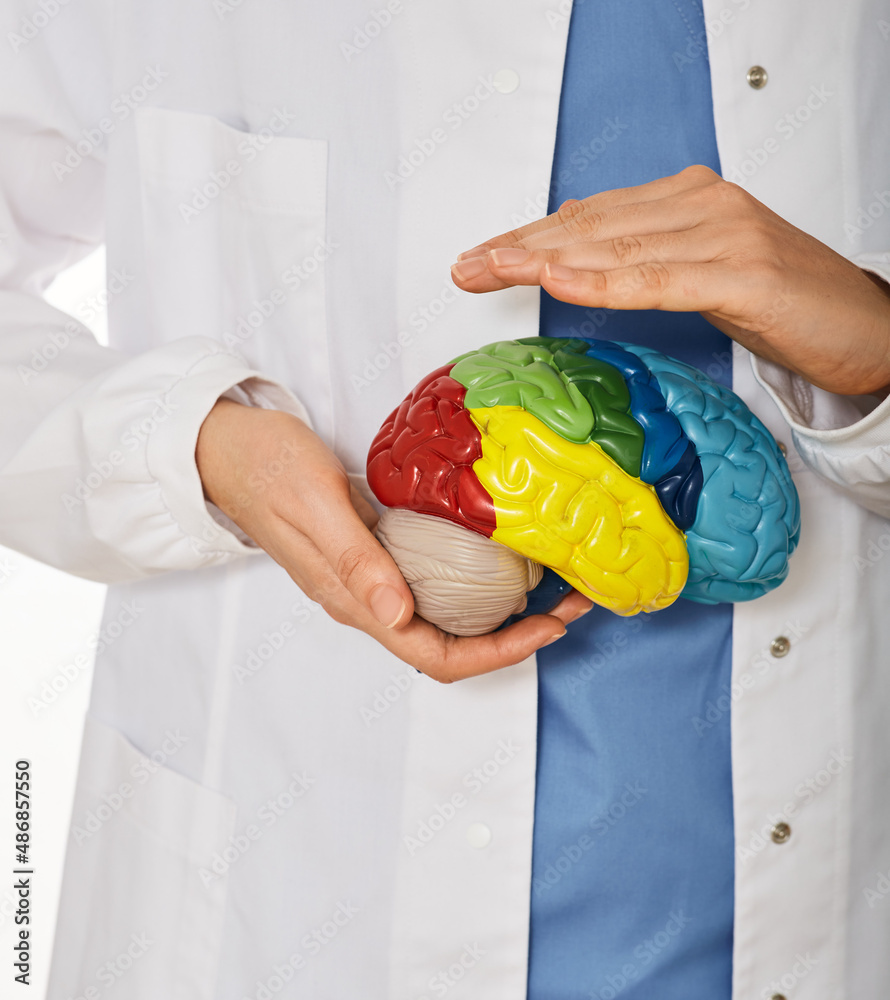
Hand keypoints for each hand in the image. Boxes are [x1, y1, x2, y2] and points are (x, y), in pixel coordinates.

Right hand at [195, 399, 590, 680]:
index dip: (501, 653)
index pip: (437, 655)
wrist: (224, 447)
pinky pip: (433, 580)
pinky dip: (474, 578)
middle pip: (452, 643)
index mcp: (354, 598)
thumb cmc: (264, 468)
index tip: (551, 626)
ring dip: (501, 608)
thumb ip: (356, 563)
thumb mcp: (314, 506)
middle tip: (570, 601)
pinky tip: (499, 554)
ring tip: (550, 581)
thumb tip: (398, 616)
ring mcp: (370, 576)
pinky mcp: (374, 550)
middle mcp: (367, 598)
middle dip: (516, 634)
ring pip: (446, 615)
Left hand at [451, 165, 889, 395]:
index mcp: (688, 200)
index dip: (529, 237)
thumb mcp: (700, 273)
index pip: (590, 215)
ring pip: (615, 248)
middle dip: (521, 248)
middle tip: (467, 267)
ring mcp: (724, 234)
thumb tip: (577, 260)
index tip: (481, 257)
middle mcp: (701, 205)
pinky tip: (560, 281)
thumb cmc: (783, 302)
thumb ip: (644, 260)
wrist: (866, 325)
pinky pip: (659, 279)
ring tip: (491, 271)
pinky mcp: (744, 273)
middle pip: (590, 226)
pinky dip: (604, 281)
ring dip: (545, 260)